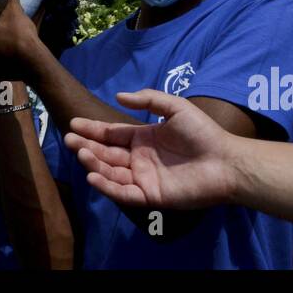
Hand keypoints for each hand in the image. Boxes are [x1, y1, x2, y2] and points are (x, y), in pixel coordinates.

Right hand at [64, 89, 238, 209]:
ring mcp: (143, 179)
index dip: (93, 129)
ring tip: (79, 153)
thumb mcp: (175, 107)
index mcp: (143, 138)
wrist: (225, 161)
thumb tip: (119, 96)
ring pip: (111, 173)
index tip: (74, 123)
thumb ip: (148, 100)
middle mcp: (139, 159)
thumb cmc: (202, 132)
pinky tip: (93, 176)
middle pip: (106, 153)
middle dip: (86, 146)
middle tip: (68, 139)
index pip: (112, 134)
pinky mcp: (150, 197)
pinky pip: (124, 193)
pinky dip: (107, 186)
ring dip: (93, 164)